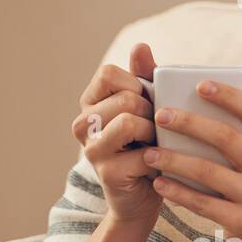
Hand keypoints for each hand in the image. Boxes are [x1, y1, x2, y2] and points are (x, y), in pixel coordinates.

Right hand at [71, 43, 161, 226]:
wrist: (146, 196)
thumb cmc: (149, 145)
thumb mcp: (148, 106)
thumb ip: (144, 76)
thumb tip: (140, 46)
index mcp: (90, 102)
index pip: (108, 73)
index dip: (136, 84)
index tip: (147, 103)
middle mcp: (82, 124)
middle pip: (125, 98)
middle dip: (152, 112)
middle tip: (156, 130)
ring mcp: (91, 150)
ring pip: (128, 121)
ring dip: (154, 133)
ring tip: (156, 145)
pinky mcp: (107, 173)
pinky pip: (141, 153)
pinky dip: (159, 159)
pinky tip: (158, 167)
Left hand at [142, 80, 241, 241]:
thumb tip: (204, 109)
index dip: (230, 96)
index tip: (200, 84)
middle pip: (227, 138)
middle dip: (189, 123)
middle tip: (160, 115)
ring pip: (208, 171)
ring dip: (174, 159)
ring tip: (149, 152)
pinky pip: (202, 203)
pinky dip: (177, 192)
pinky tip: (159, 184)